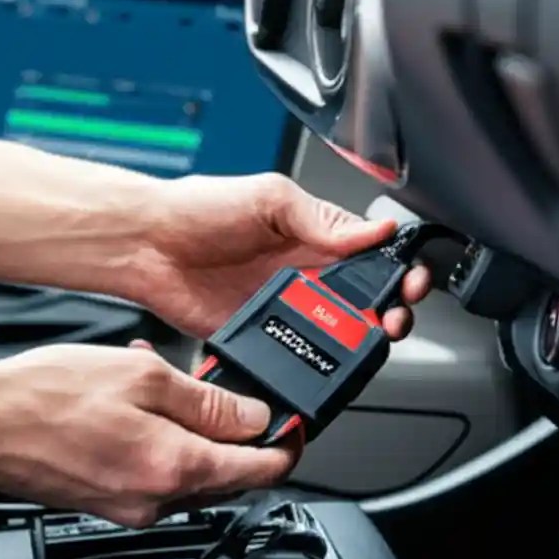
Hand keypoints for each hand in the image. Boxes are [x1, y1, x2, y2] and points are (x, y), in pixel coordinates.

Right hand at [0, 344, 301, 526]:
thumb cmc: (44, 396)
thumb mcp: (141, 374)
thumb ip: (206, 399)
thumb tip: (256, 416)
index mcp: (177, 467)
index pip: (263, 470)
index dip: (288, 443)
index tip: (295, 421)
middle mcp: (157, 500)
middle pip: (229, 474)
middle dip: (237, 432)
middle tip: (222, 387)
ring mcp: (129, 506)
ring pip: (190, 472)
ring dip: (192, 432)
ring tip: (163, 384)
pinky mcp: (105, 502)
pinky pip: (154, 474)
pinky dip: (159, 442)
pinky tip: (133, 406)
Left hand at [134, 174, 432, 337]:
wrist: (146, 244)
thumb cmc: (196, 209)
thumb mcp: (268, 196)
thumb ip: (321, 217)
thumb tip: (373, 231)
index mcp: (313, 235)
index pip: (373, 255)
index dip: (399, 269)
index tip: (411, 278)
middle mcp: (304, 275)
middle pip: (364, 301)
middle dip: (390, 311)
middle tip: (393, 317)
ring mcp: (283, 309)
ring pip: (336, 334)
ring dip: (357, 341)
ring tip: (365, 338)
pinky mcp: (258, 337)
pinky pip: (293, 356)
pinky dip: (311, 362)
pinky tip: (319, 357)